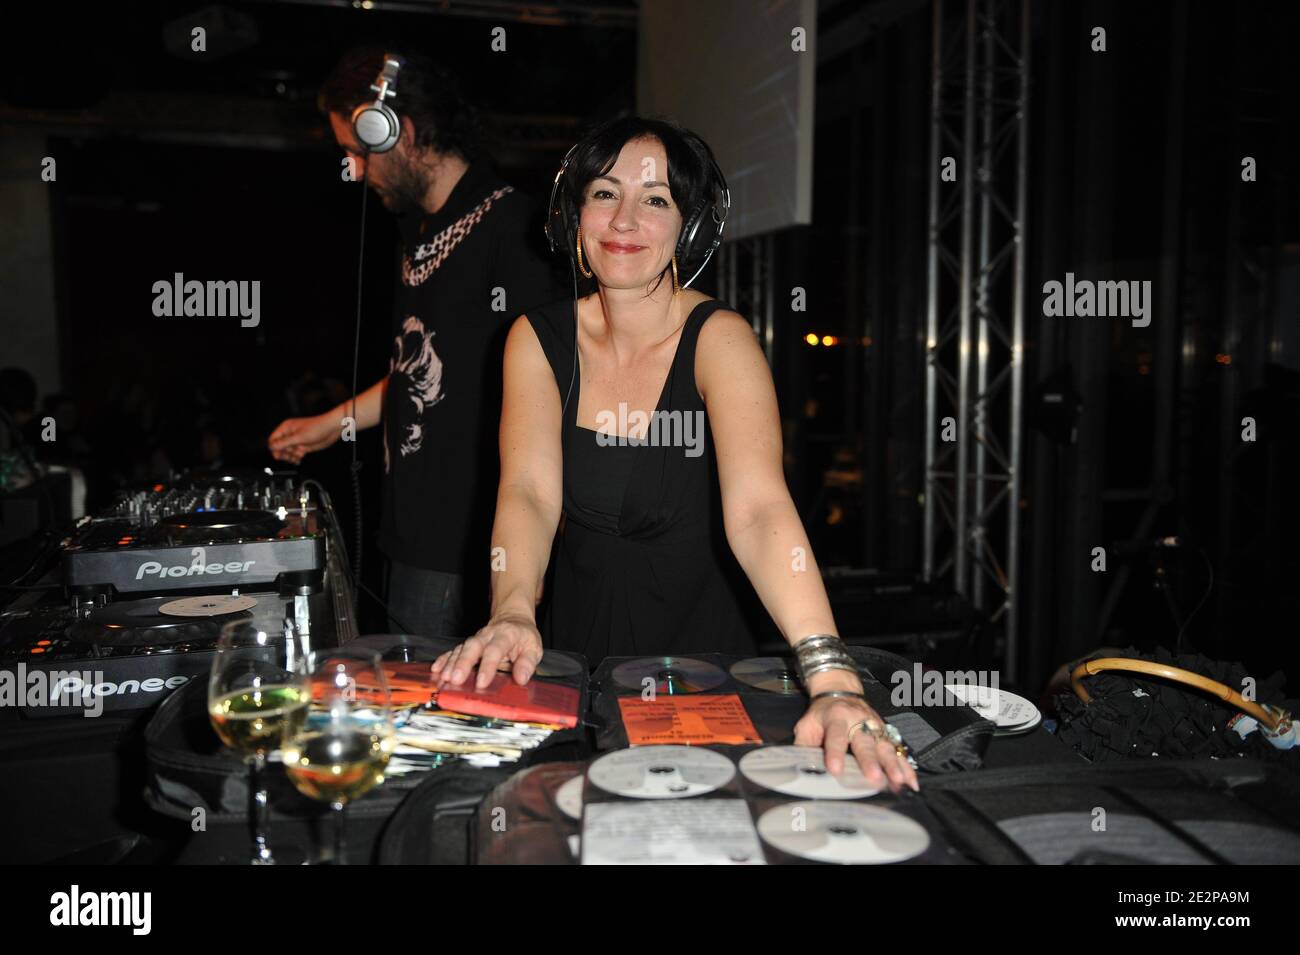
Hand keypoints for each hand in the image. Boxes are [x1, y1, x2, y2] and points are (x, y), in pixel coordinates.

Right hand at [267, 413, 341, 464]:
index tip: (278, 455)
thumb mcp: (298, 437)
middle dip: (283, 453)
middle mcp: (290, 434)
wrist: (331, 429)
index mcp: (286, 428)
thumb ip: (284, 443)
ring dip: (290, 457)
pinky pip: (295, 454)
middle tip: (289, 456)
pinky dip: (296, 458)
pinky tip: (298, 460)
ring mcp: (297, 440)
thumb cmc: (318, 427)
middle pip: (279, 447)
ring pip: (287, 452)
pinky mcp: (303, 446)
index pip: (273, 439)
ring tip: (296, 458)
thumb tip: (272, 447)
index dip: (274, 448)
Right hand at [430, 613, 543, 690]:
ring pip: (461, 649)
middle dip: (462, 663)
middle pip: (473, 647)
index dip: (488, 666)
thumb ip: (527, 663)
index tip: (482, 681)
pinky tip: (437, 668)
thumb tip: (521, 678)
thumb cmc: (523, 636)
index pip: (495, 650)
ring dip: (451, 664)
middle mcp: (487, 636)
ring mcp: (476, 639)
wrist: (513, 619)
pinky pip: (453, 650)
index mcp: (505, 636)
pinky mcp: (467, 644)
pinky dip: (444, 659)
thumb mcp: (533, 648)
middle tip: (455, 679)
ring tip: (445, 677)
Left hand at [794, 696, 919, 793]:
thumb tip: (799, 769)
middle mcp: (858, 721)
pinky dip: (905, 766)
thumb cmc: (822, 714)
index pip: (835, 736)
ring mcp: (875, 726)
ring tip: (898, 781)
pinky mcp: (886, 733)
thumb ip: (804, 745)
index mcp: (836, 718)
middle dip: (870, 761)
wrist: (839, 691)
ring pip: (885, 746)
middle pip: (865, 742)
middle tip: (874, 778)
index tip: (835, 769)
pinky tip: (911, 781)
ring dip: (892, 765)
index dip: (835, 752)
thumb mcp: (807, 724)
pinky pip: (897, 750)